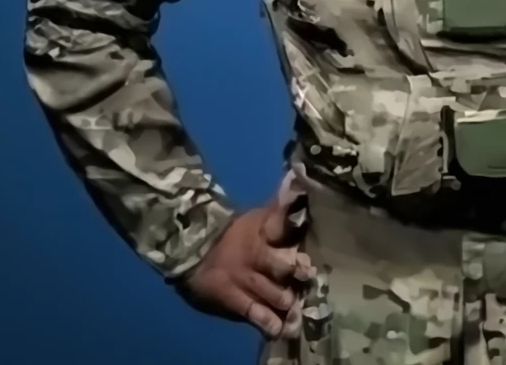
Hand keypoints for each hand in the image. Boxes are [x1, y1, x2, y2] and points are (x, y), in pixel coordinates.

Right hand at [180, 175, 313, 339]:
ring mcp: (245, 280)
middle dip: (294, 269)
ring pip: (270, 291)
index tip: (309, 227)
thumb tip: (300, 177)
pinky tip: (280, 328)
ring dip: (286, 299)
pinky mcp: (233, 300)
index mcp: (263, 230)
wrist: (196, 252)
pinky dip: (268, 322)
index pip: (279, 222)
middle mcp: (257, 255)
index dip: (292, 223)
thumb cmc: (236, 233)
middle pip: (277, 263)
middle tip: (307, 274)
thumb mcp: (259, 217)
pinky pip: (252, 313)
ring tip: (298, 306)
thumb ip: (282, 204)